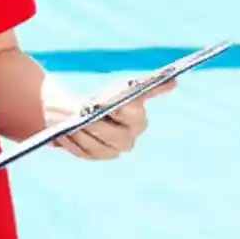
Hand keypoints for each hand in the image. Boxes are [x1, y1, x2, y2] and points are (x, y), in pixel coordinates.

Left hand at [49, 79, 176, 159]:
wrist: (85, 111)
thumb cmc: (107, 97)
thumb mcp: (123, 88)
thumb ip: (150, 86)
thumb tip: (176, 82)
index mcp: (139, 120)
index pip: (135, 118)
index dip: (123, 112)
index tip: (112, 105)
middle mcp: (128, 140)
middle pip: (115, 136)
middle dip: (99, 125)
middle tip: (84, 116)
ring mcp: (111, 150)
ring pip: (96, 145)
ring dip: (82, 134)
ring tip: (70, 125)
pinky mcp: (94, 156)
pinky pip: (83, 151)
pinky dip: (72, 142)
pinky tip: (63, 135)